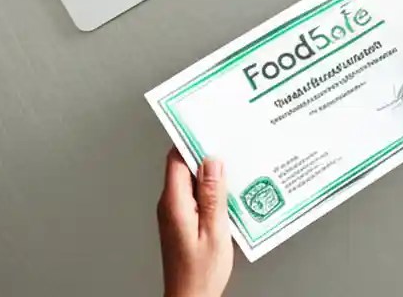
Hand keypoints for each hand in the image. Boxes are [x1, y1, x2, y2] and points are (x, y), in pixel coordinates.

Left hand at [157, 150, 232, 296]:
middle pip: (183, 167)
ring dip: (210, 174)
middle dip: (205, 154)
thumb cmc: (200, 273)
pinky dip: (210, 190)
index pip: (176, 159)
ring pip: (190, 181)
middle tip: (228, 145)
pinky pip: (194, 195)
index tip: (207, 128)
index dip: (191, 140)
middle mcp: (169, 205)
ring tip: (233, 170)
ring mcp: (174, 213)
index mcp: (174, 203)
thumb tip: (212, 162)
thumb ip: (213, 194)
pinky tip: (227, 195)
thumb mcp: (215, 230)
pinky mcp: (182, 221)